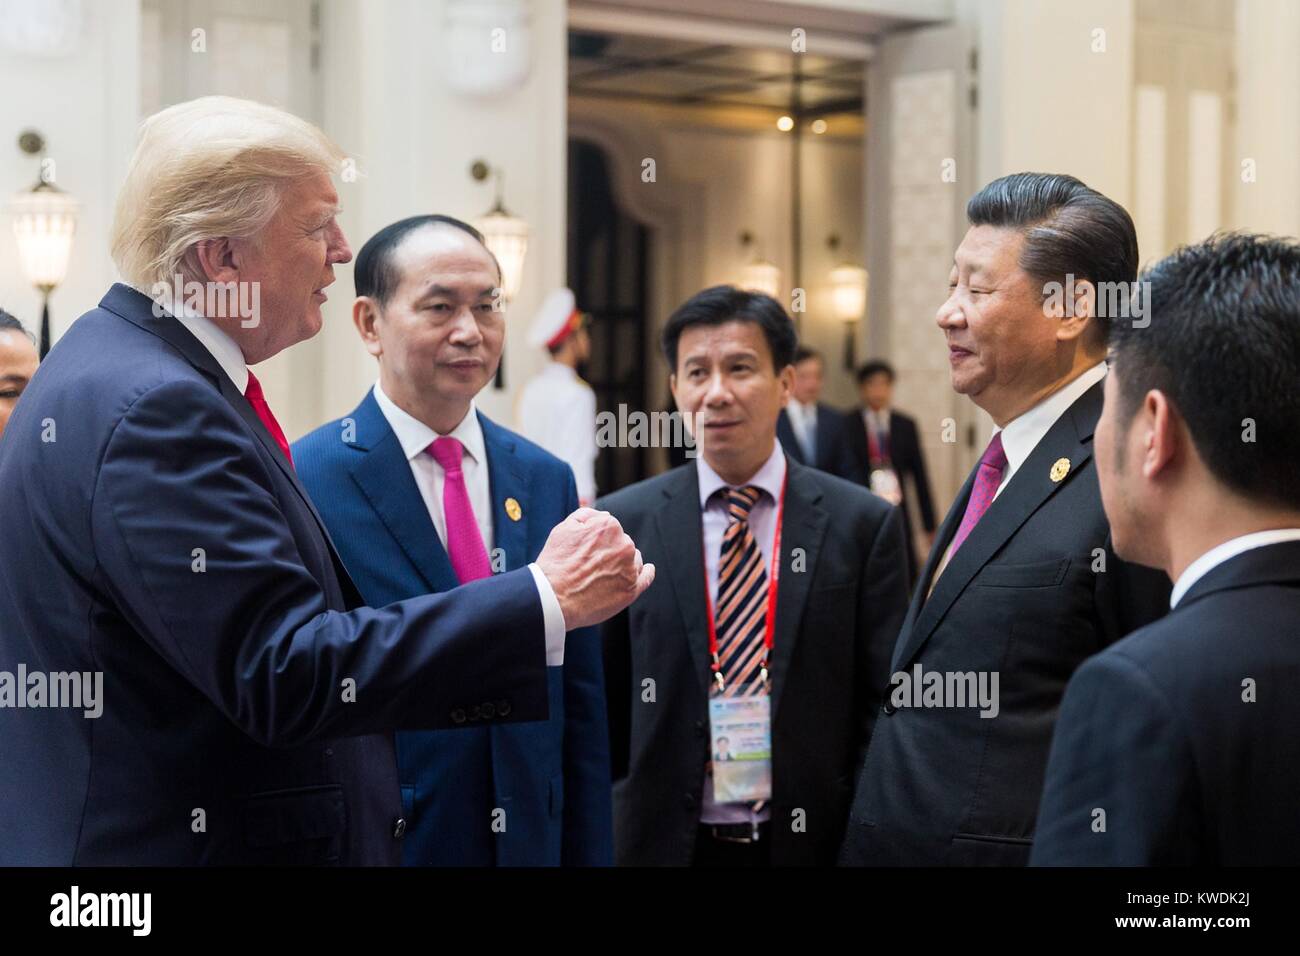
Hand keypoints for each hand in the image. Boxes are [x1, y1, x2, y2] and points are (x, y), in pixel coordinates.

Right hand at [536, 508, 654, 628]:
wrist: (553, 598)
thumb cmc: (556, 564)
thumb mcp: (564, 529)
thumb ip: (587, 516)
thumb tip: (605, 515)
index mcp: (609, 526)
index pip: (610, 529)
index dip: (597, 540)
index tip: (587, 550)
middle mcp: (624, 544)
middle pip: (623, 543)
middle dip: (611, 551)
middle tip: (590, 566)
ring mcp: (630, 568)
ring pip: (633, 559)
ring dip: (624, 563)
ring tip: (602, 576)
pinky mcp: (631, 589)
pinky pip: (646, 577)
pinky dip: (647, 572)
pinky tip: (648, 569)